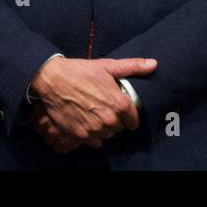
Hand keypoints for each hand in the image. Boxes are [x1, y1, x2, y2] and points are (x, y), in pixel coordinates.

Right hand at [29, 56, 156, 147]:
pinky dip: (92, 136)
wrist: (52, 79)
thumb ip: (133, 66)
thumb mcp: (108, 66)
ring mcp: (95, 129)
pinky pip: (95, 143)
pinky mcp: (81, 135)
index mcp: (119, 104)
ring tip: (95, 115)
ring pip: (107, 136)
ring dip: (104, 129)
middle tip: (104, 108)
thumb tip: (153, 64)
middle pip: (120, 129)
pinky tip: (87, 122)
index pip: (134, 122)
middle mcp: (109, 119)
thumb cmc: (80, 71)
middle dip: (115, 121)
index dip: (129, 116)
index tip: (122, 111)